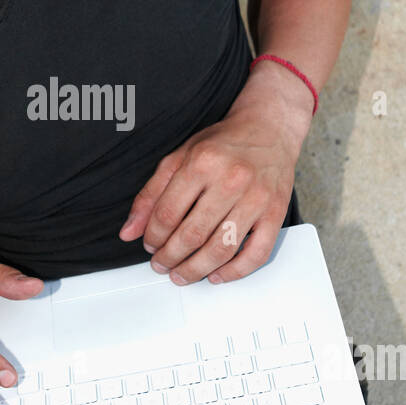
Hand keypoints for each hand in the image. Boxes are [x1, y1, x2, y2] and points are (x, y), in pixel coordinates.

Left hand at [118, 64, 313, 284]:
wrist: (270, 128)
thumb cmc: (223, 144)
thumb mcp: (180, 157)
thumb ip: (151, 194)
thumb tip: (129, 231)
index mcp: (202, 163)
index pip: (168, 213)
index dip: (153, 237)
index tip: (149, 245)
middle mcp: (231, 180)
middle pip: (192, 234)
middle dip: (170, 257)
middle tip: (161, 265)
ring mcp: (257, 198)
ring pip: (222, 248)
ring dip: (196, 269)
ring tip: (182, 275)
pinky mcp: (276, 212)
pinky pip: (257, 253)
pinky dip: (235, 272)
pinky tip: (218, 275)